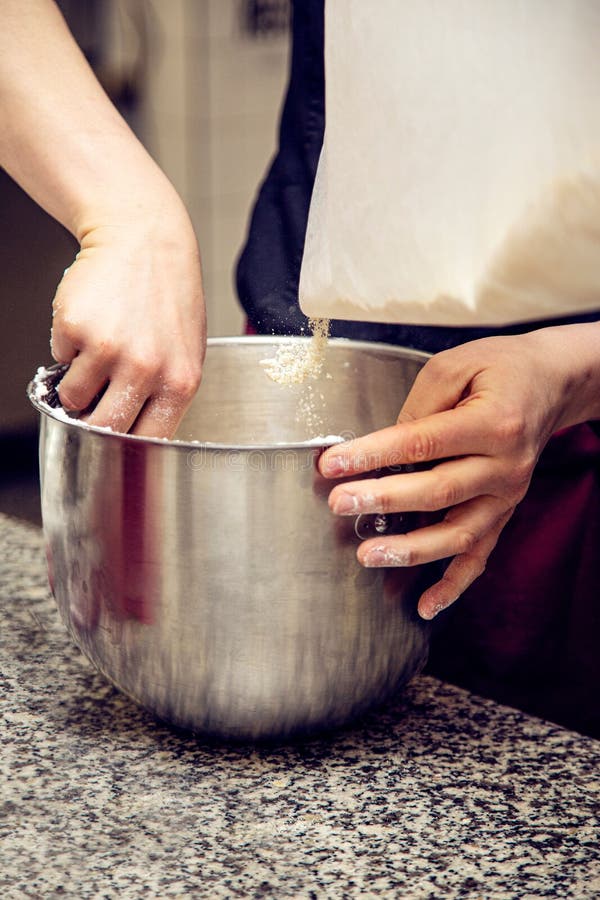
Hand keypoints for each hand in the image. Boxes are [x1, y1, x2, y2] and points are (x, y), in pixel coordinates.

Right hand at [51, 205, 205, 437]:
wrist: (145, 241)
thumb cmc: (168, 298)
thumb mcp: (185, 353)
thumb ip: (164, 396)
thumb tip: (134, 439)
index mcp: (180, 383)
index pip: (148, 442)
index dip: (127, 451)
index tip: (117, 451)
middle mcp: (146, 369)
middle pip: (104, 430)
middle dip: (93, 424)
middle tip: (94, 408)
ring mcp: (109, 349)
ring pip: (73, 397)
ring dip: (78, 382)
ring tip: (99, 351)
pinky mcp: (75, 327)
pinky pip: (59, 357)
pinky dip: (68, 346)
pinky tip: (92, 321)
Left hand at [318, 328, 598, 618]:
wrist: (551, 383)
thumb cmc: (500, 368)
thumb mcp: (455, 366)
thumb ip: (419, 406)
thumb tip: (382, 449)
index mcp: (493, 422)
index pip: (423, 443)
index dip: (373, 455)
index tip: (333, 463)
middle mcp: (505, 466)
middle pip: (438, 491)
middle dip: (384, 500)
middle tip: (340, 503)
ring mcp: (507, 495)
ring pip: (458, 535)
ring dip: (410, 550)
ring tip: (367, 554)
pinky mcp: (504, 513)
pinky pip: (481, 557)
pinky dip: (455, 586)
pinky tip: (425, 606)